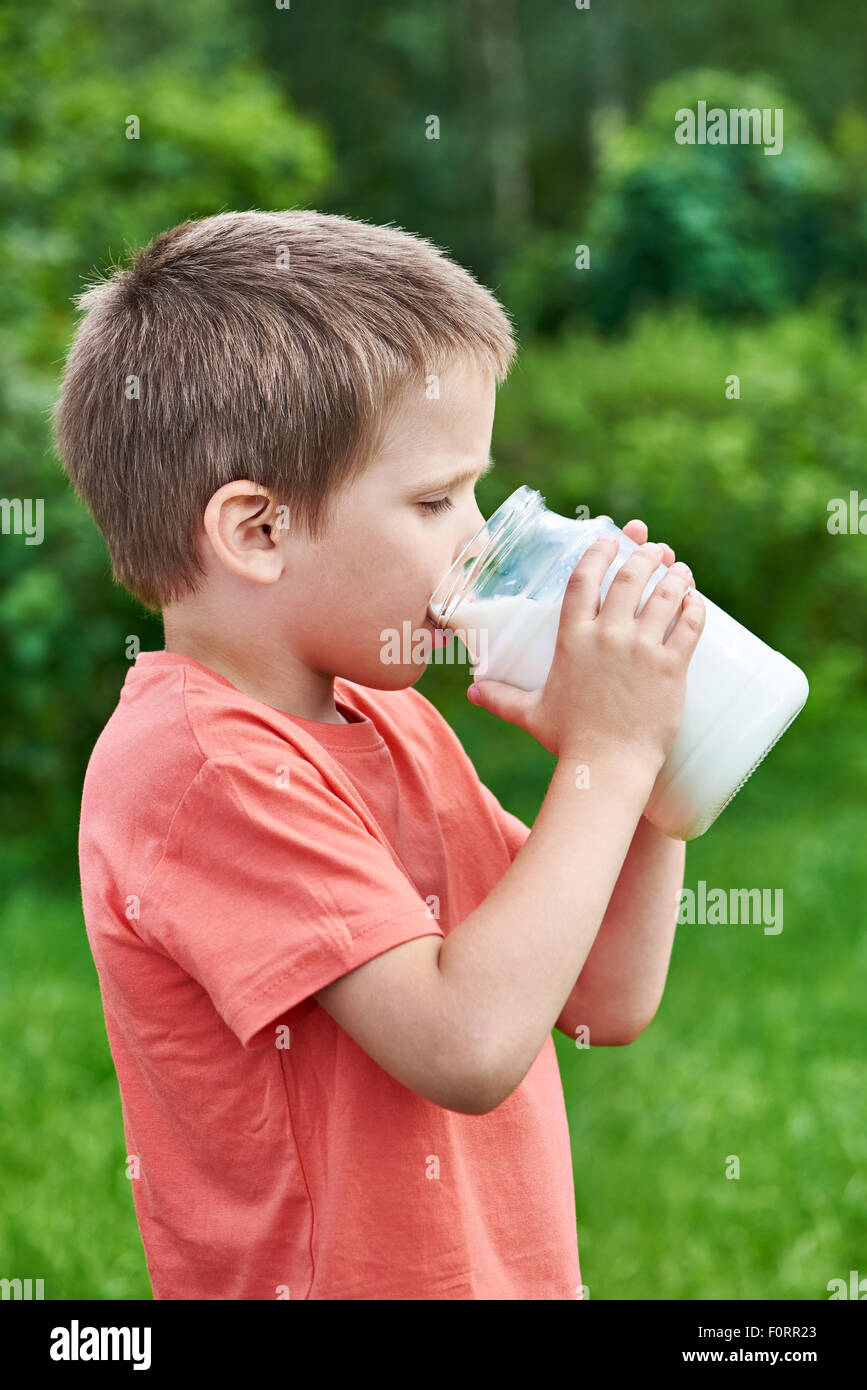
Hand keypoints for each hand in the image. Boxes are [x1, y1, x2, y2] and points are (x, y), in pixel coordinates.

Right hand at [467, 531, 704, 768]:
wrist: (607, 766)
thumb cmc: (569, 740)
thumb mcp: (530, 713)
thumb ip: (501, 697)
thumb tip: (472, 692)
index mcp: (573, 639)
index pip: (583, 580)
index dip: (598, 552)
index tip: (610, 538)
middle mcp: (608, 636)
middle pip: (630, 578)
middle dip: (644, 555)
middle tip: (653, 550)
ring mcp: (642, 650)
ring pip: (665, 595)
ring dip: (675, 576)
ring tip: (679, 570)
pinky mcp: (671, 668)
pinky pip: (689, 626)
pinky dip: (694, 607)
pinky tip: (695, 600)